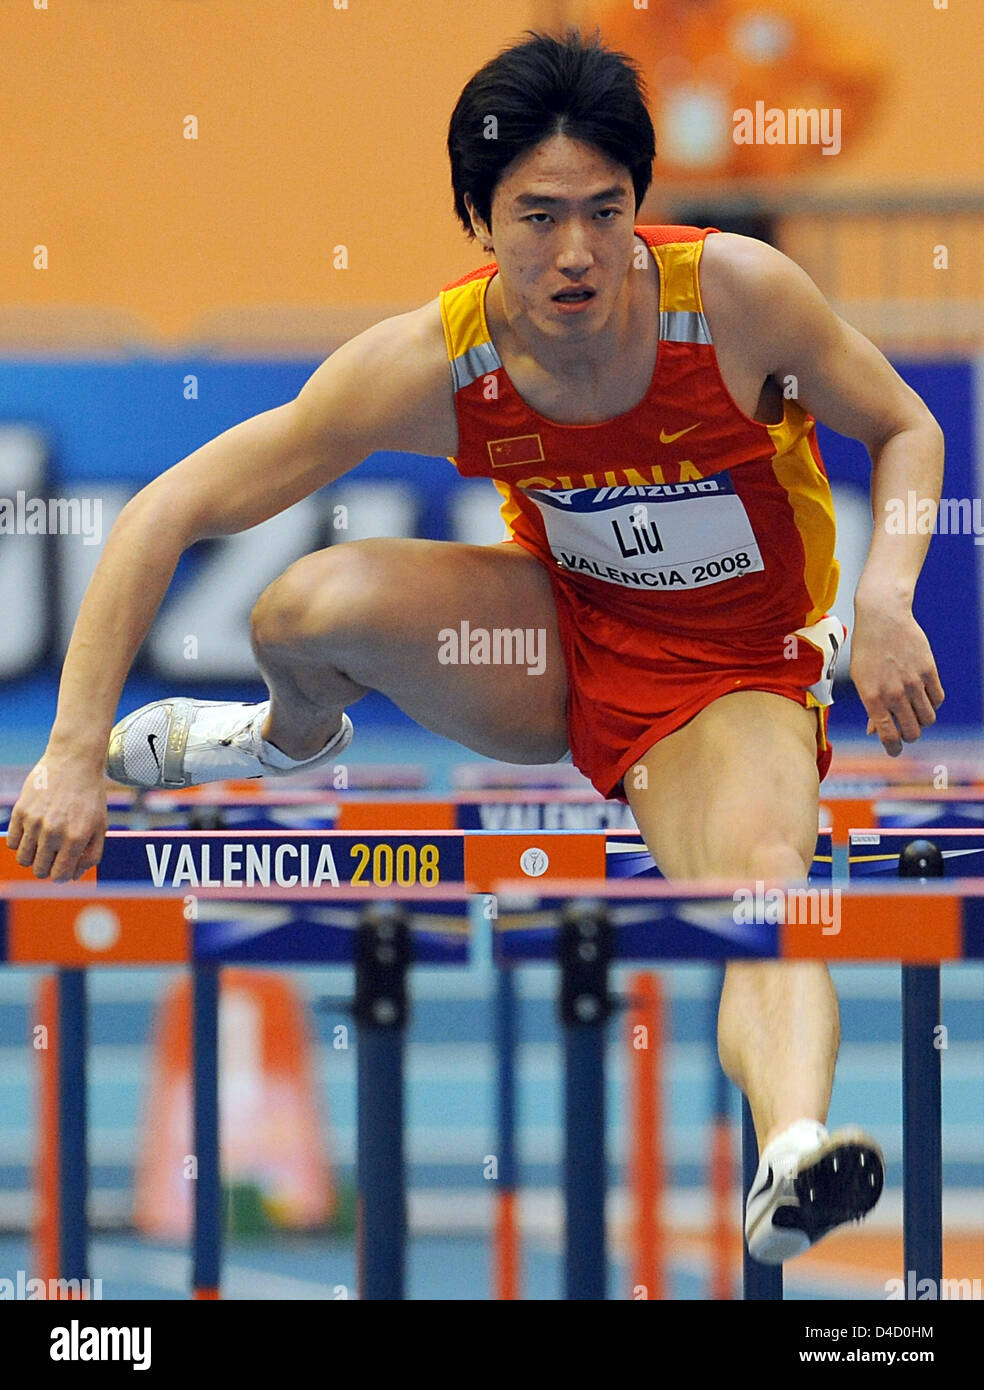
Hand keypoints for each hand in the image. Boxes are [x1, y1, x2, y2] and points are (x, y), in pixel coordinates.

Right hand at [6, 752, 107, 880]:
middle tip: (53, 854)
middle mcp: (54, 832)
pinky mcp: (20, 811)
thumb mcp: (100, 826)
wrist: (74, 761)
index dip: (61, 876)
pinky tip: (32, 832)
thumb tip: (72, 876)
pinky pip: (12, 843)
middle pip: (39, 870)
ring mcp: (34, 821)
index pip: (59, 876)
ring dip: (32, 856)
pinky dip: (20, 842)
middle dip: (47, 867)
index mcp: (76, 838)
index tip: (62, 867)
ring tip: (42, 843)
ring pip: (23, 859)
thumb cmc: (90, 796)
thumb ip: (91, 855)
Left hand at [850, 598, 943, 755]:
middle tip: (905, 731)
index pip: (888, 735)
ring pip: (928, 719)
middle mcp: (893, 693)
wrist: (882, 618)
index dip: (893, 748)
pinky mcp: (928, 671)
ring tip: (914, 714)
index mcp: (872, 697)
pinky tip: (923, 698)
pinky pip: (937, 699)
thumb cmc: (867, 650)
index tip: (894, 751)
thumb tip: (873, 731)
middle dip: (909, 736)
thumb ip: (870, 706)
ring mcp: (913, 682)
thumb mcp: (860, 679)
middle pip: (912, 731)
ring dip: (922, 721)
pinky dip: (932, 703)